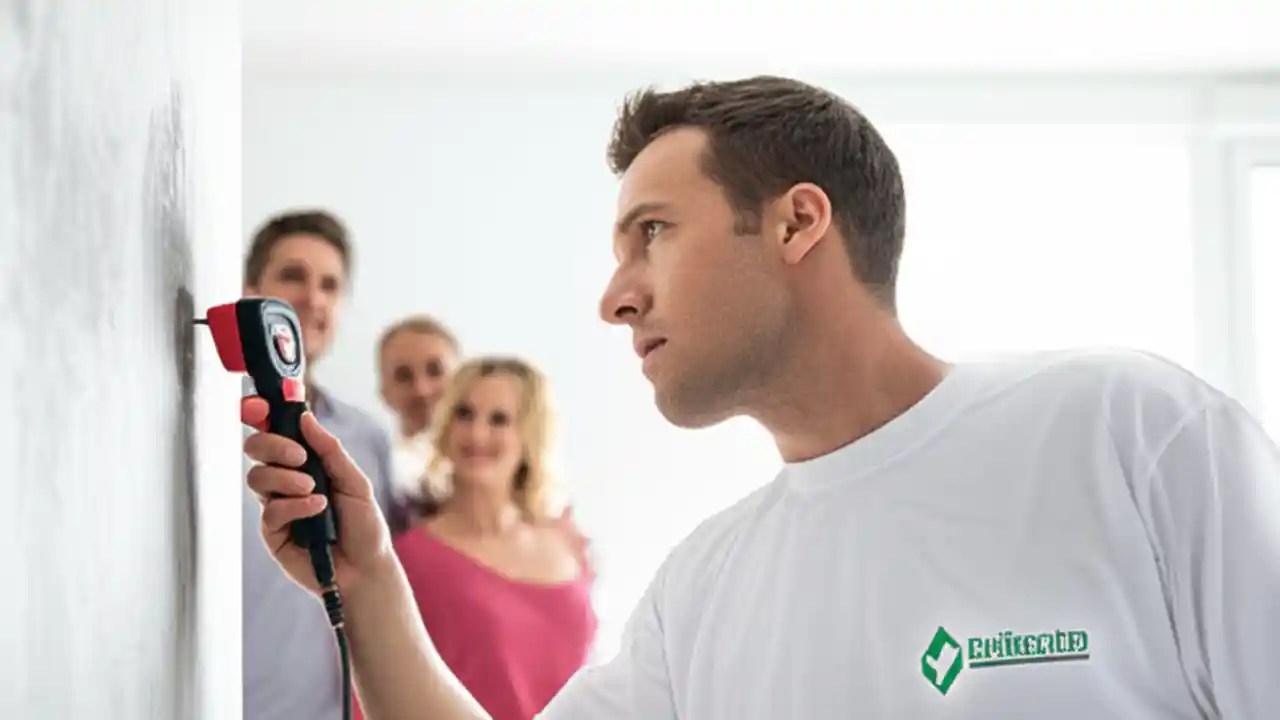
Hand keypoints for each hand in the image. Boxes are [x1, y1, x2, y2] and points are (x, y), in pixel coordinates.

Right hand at [242, 396, 394, 595]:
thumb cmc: (364, 525)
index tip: (258, 405)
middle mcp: (285, 481)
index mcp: (305, 463)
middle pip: (256, 449)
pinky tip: (316, 511)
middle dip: (271, 445)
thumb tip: (305, 418)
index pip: (276, 432)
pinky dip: (294, 506)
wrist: (366, 568)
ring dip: (285, 479)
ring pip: (257, 478)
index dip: (261, 414)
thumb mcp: (356, 481)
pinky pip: (270, 510)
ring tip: (313, 490)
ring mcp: (276, 506)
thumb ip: (330, 451)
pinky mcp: (272, 533)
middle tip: (298, 455)